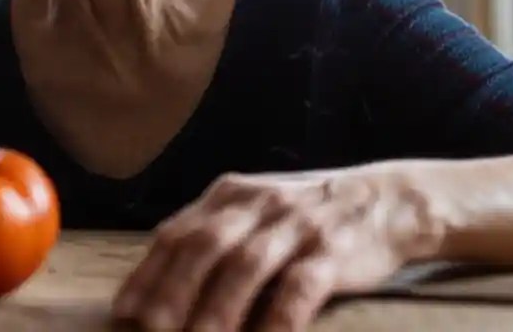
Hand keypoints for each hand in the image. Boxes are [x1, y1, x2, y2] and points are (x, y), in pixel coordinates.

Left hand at [112, 168, 442, 331]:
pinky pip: (300, 286)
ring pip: (247, 266)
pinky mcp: (334, 251)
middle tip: (151, 331)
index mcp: (231, 195)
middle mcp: (259, 204)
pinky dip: (278, 318)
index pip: (177, 232)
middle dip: (173, 292)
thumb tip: (158, 286)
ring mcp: (297, 225)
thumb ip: (211, 236)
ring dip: (217, 308)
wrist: (387, 200)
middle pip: (205, 246)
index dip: (148, 272)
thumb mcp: (254, 211)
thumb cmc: (306, 216)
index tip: (124, 311)